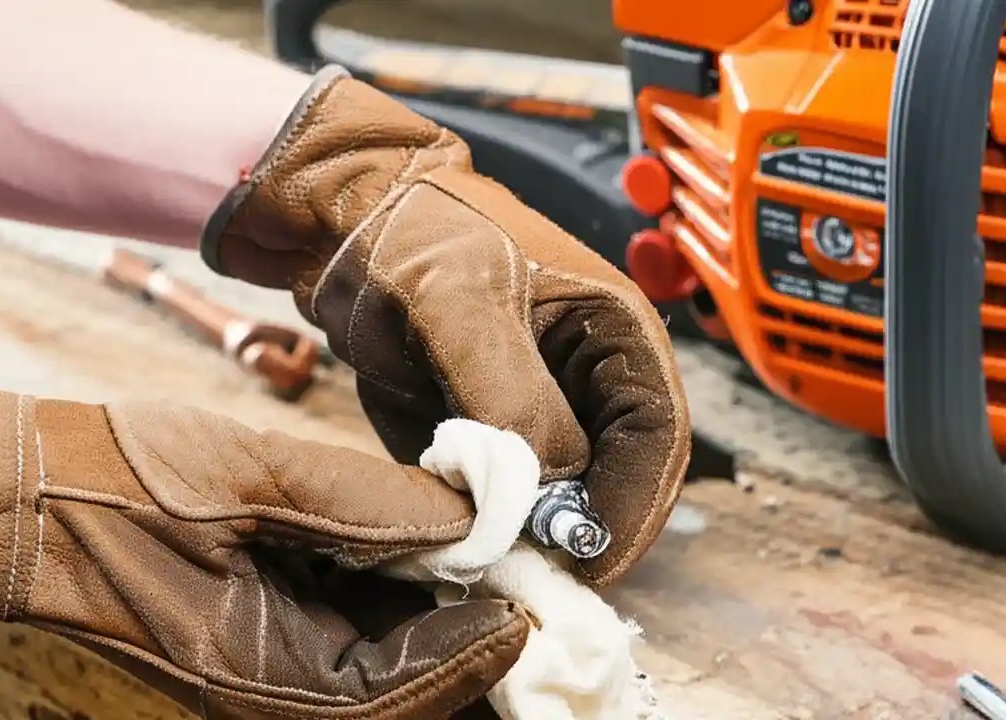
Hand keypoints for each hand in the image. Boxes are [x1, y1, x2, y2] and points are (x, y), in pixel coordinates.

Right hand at [0, 391, 529, 719]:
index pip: (395, 693)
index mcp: (259, 677)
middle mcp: (272, 690)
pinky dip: (406, 599)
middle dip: (473, 640)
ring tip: (502, 564)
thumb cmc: (116, 482)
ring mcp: (271, 665)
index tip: (529, 608)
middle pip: (406, 690)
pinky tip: (440, 549)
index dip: (472, 652)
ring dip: (447, 618)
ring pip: (390, 663)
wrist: (30, 492)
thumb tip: (470, 515)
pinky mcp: (272, 632)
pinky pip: (359, 631)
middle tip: (533, 586)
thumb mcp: (248, 481)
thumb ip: (366, 506)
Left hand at [200, 66, 691, 585]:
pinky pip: (504, 494)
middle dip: (583, 529)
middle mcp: (591, 379)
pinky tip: (454, 540)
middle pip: (618, 477)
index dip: (634, 503)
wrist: (347, 216)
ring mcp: (541, 409)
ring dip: (534, 535)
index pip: (658, 434)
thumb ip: (512, 391)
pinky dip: (486, 523)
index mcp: (617, 332)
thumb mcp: (462, 299)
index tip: (589, 560)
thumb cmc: (418, 229)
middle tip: (534, 576)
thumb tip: (552, 485)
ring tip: (491, 563)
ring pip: (561, 496)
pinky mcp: (493, 434)